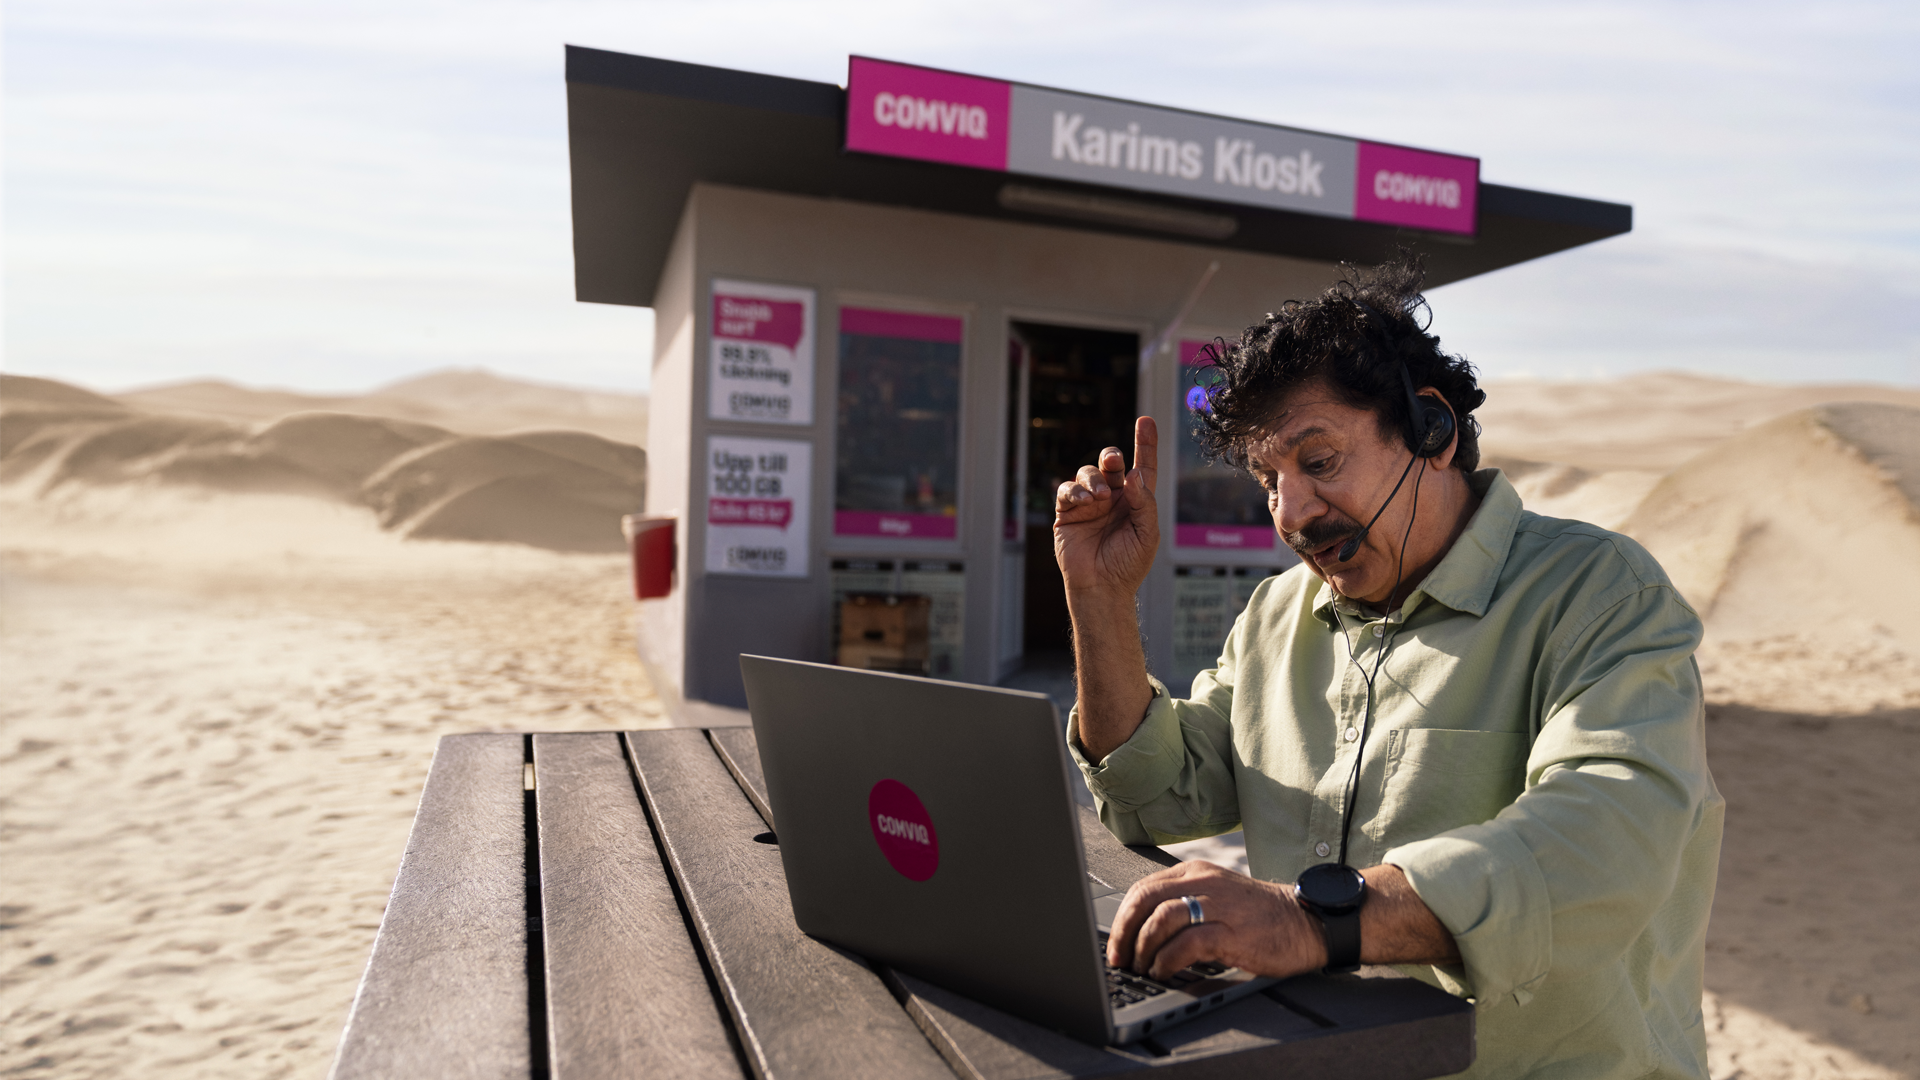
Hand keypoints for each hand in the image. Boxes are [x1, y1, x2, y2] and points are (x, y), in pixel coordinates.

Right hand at [1054, 417, 1158, 597]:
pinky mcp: (1067, 513)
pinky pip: (1067, 490)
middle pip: (1111, 464)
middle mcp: (1112, 498)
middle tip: (1113, 460)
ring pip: (1087, 473)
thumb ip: (1143, 503)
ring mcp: (1089, 504)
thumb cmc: (1128, 564)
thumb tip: (1133, 474)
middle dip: (1111, 456)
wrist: (1101, 588)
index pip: (1142, 467)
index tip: (1145, 421)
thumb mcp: (1147, 533)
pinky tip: (1085, 501)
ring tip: (1099, 496)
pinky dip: (1074, 490)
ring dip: (1093, 479)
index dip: (1145, 444)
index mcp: (1135, 501)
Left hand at [1106, 861, 1326, 981]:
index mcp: (1195, 872)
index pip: (1143, 888)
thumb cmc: (1260, 916)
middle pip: (1145, 900)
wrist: (1306, 921)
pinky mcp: (1231, 932)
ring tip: (1143, 968)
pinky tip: (1164, 972)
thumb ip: (1184, 903)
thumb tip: (1142, 932)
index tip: (1115, 943)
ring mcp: (1218, 906)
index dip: (1122, 918)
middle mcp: (1203, 883)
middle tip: (1119, 958)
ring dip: (1144, 948)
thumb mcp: (1217, 896)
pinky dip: (1167, 961)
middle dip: (1124, 932)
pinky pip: (1186, 944)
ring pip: (1161, 919)